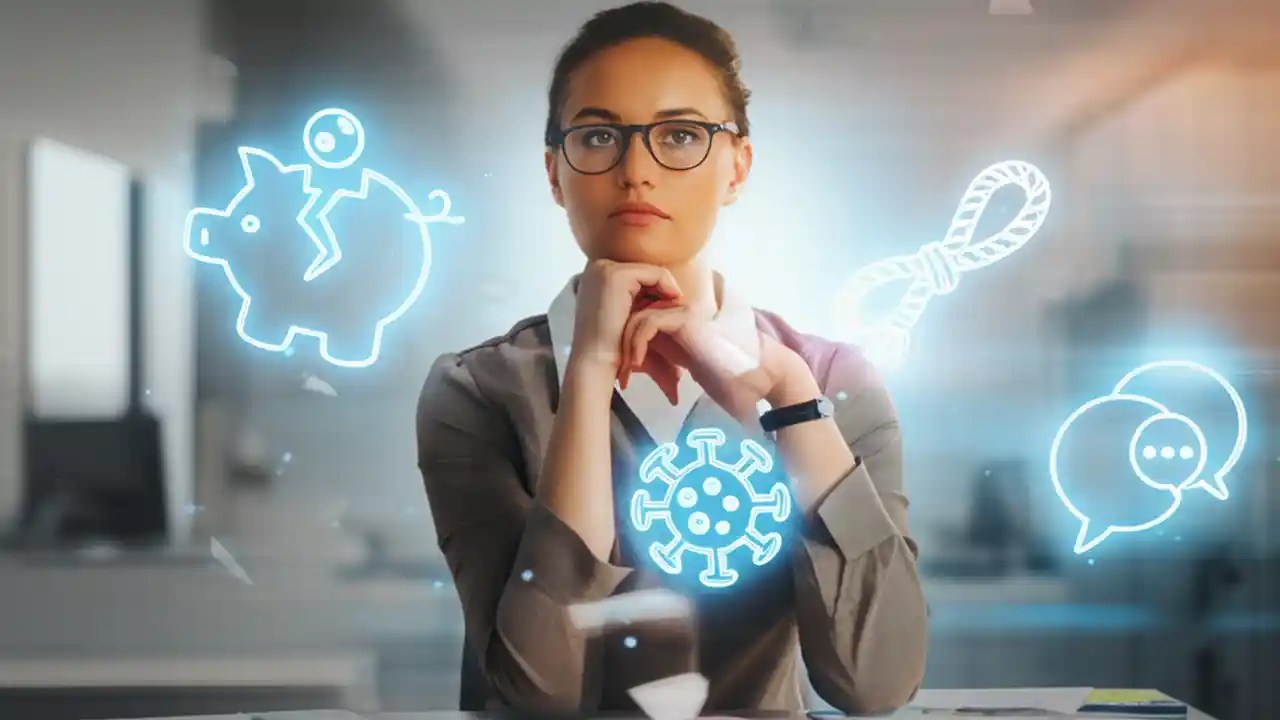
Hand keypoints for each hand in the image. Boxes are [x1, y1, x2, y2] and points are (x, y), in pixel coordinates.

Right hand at [568, 259, 682, 376]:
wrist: (595, 360)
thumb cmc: (610, 345)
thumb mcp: (622, 314)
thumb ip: (632, 299)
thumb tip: (658, 290)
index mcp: (595, 276)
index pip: (634, 275)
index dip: (653, 288)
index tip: (667, 305)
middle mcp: (597, 267)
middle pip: (641, 270)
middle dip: (660, 286)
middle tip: (677, 302)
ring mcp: (604, 269)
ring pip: (649, 271)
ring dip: (665, 287)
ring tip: (677, 305)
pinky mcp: (616, 276)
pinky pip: (654, 274)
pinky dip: (668, 286)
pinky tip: (675, 301)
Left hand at [619, 301, 813, 426]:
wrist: (758, 378)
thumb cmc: (729, 381)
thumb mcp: (687, 370)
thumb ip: (666, 361)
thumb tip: (640, 369)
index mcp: (679, 325)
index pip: (641, 323)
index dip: (628, 345)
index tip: (625, 373)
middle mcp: (680, 314)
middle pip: (635, 317)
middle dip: (623, 345)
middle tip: (621, 375)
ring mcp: (684, 313)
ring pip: (638, 318)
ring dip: (627, 346)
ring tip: (626, 373)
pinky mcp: (686, 319)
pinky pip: (648, 323)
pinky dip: (637, 343)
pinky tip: (637, 363)